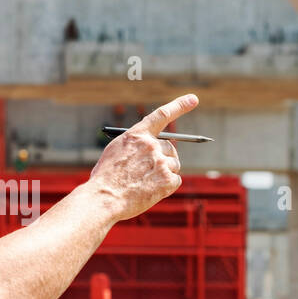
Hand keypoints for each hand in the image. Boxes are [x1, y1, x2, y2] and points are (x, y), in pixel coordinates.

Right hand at [87, 94, 198, 221]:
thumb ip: (135, 145)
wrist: (104, 199)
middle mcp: (151, 145)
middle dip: (163, 158)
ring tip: (146, 183)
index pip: (162, 115)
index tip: (193, 99)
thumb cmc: (106, 178)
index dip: (180, 105)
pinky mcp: (166, 180)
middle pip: (169, 147)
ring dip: (165, 173)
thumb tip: (152, 147)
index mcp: (136, 135)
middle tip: (151, 170)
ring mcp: (160, 162)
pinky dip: (167, 186)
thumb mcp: (116, 152)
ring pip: (174, 164)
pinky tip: (151, 190)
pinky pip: (175, 180)